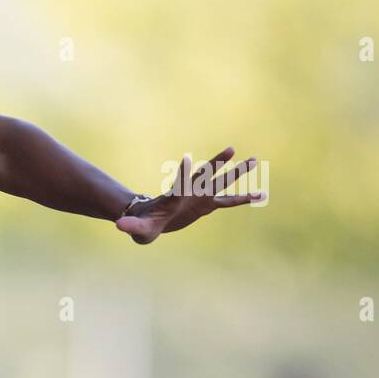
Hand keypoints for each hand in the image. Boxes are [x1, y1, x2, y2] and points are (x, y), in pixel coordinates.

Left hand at [115, 147, 262, 244]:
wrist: (149, 220)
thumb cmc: (142, 223)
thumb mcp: (137, 228)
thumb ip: (131, 226)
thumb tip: (118, 225)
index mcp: (172, 198)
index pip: (178, 184)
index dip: (181, 173)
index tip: (184, 158)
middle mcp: (188, 193)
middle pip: (204, 176)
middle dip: (216, 164)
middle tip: (231, 149)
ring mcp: (199, 197)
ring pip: (220, 183)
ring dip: (236, 173)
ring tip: (254, 161)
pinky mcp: (206, 205)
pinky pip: (227, 201)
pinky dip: (242, 199)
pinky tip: (260, 195)